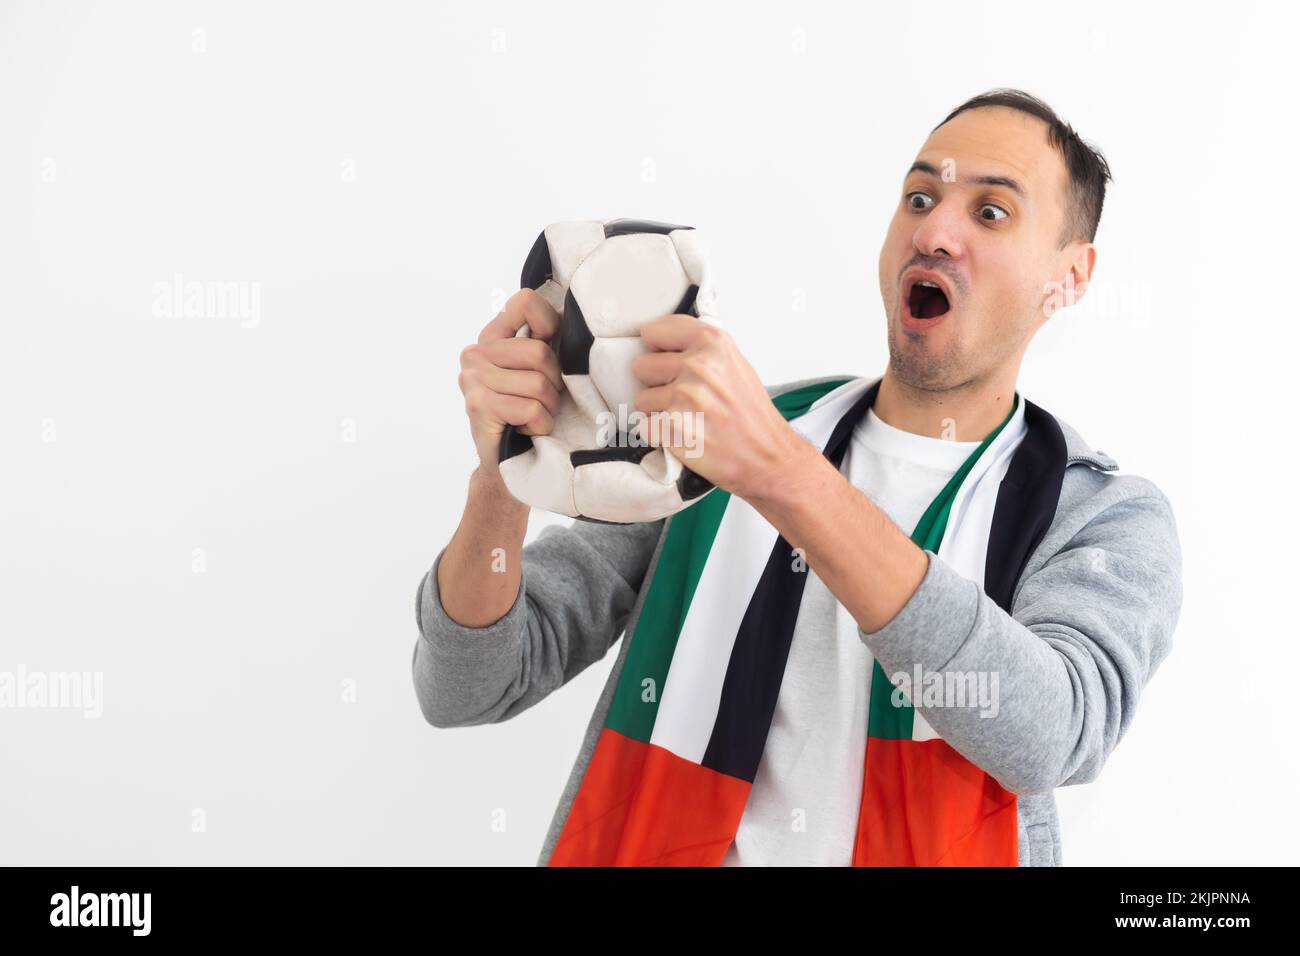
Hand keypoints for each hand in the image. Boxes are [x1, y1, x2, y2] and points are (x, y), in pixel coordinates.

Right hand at [458, 289, 563, 478]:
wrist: (509, 463)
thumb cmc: (530, 413)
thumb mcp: (541, 371)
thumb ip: (547, 340)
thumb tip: (578, 316)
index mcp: (493, 337)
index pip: (526, 302)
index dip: (550, 325)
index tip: (551, 355)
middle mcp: (476, 352)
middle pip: (539, 352)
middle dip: (553, 383)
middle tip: (542, 400)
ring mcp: (473, 378)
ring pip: (538, 383)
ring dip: (547, 408)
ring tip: (534, 416)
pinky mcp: (478, 405)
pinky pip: (529, 408)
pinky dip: (539, 424)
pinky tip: (526, 429)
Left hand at [630, 314, 805, 499]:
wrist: (767, 456)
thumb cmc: (751, 414)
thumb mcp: (735, 363)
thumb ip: (702, 348)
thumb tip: (668, 341)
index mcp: (712, 343)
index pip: (654, 331)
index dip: (658, 349)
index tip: (667, 359)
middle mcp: (696, 365)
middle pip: (642, 366)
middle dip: (657, 382)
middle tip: (684, 397)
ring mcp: (683, 397)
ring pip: (641, 399)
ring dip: (658, 411)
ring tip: (688, 418)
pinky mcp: (672, 428)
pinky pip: (644, 426)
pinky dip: (659, 435)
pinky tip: (685, 436)